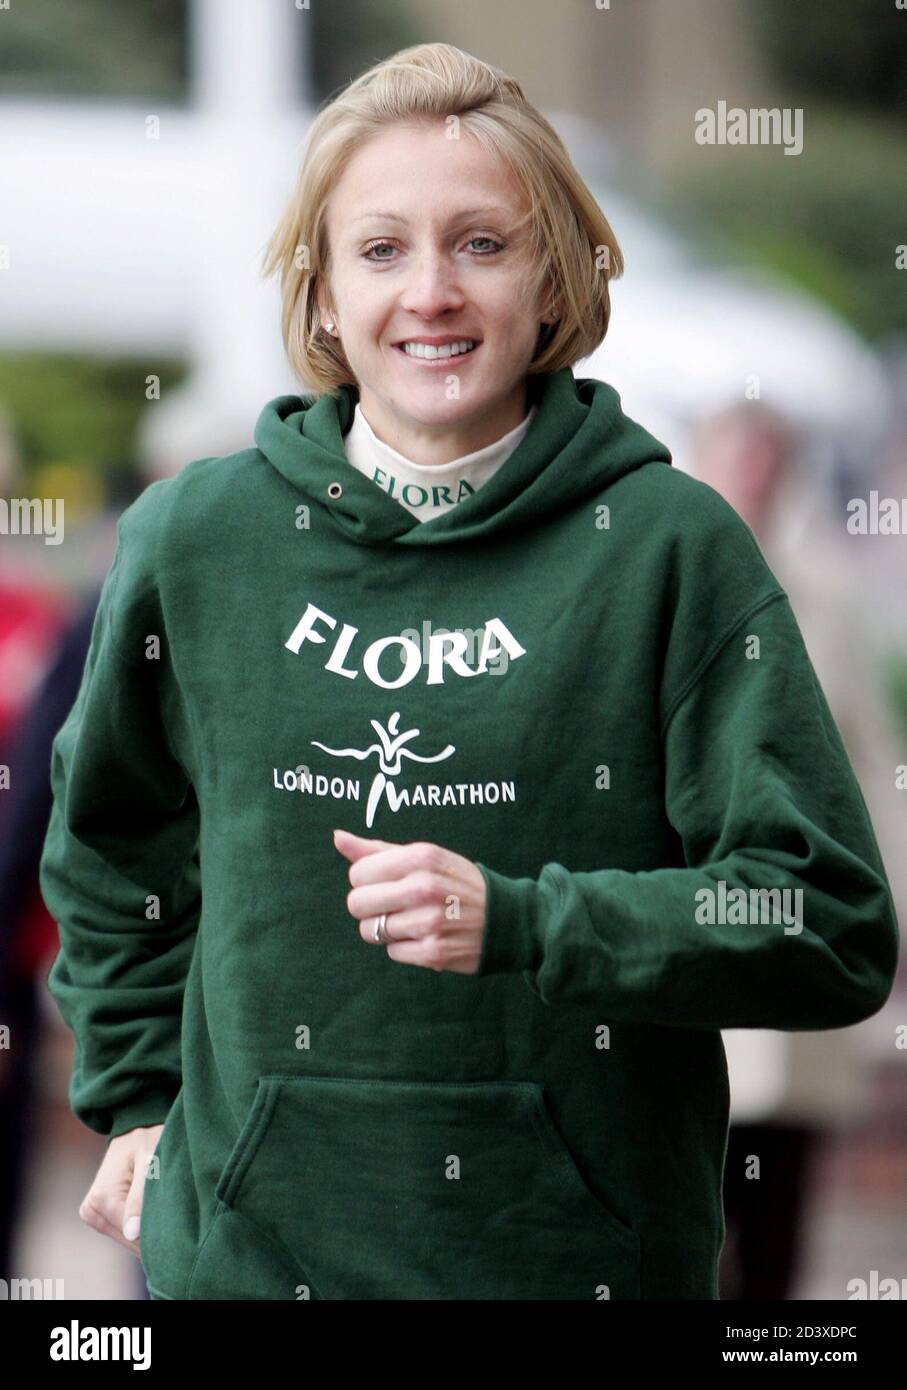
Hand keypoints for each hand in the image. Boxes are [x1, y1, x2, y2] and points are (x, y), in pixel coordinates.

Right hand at [78, 1124, 163, 1256]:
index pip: (134, 1237)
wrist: (138, 1124)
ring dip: (148, 1224)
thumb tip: (132, 1233)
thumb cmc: (148, 1136)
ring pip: (129, 1238)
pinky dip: (143, 1221)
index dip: (159, 1230)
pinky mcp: (100, 1214)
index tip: (177, 1214)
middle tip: (172, 1201)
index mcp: (101, 1199)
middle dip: (154, 1228)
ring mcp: (94, 1214)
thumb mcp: (150, 1160)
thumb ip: (140, 1197)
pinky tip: (152, 1202)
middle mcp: (92, 1210)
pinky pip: (126, 1230)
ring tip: (161, 1196)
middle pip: (130, 1240)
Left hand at [333, 828, 487, 973]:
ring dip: (386, 928)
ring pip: (370, 931)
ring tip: (412, 921)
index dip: (367, 880)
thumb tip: (338, 837)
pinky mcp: (433, 952)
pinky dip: (403, 947)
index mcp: (420, 857)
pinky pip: (392, 952)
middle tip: (393, 905)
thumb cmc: (458, 883)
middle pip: (356, 903)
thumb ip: (378, 849)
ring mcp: (428, 922)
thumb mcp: (425, 856)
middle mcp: (423, 887)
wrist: (506, 918)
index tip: (387, 883)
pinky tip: (424, 936)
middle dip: (369, 907)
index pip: (357, 873)